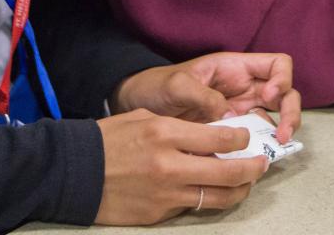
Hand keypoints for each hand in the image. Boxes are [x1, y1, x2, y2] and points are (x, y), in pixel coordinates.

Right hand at [93, 109, 266, 224]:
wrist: (71, 172)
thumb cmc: (108, 140)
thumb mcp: (145, 119)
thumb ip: (181, 128)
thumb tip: (214, 136)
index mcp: (166, 134)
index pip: (221, 137)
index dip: (242, 138)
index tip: (247, 137)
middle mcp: (170, 165)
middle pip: (229, 172)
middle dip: (253, 168)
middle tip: (261, 164)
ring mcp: (165, 194)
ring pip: (218, 197)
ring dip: (239, 190)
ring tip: (246, 183)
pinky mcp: (158, 215)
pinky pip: (192, 208)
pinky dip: (205, 199)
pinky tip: (210, 191)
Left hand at [114, 52, 301, 142]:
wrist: (136, 108)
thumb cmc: (156, 87)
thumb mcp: (176, 85)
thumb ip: (202, 95)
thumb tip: (228, 117)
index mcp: (235, 68)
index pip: (277, 64)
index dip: (282, 78)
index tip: (268, 96)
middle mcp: (244, 88)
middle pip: (286, 94)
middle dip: (291, 112)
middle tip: (281, 134)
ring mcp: (240, 112)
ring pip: (275, 118)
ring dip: (281, 132)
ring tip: (274, 148)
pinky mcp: (231, 134)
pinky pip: (255, 139)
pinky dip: (260, 149)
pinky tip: (252, 161)